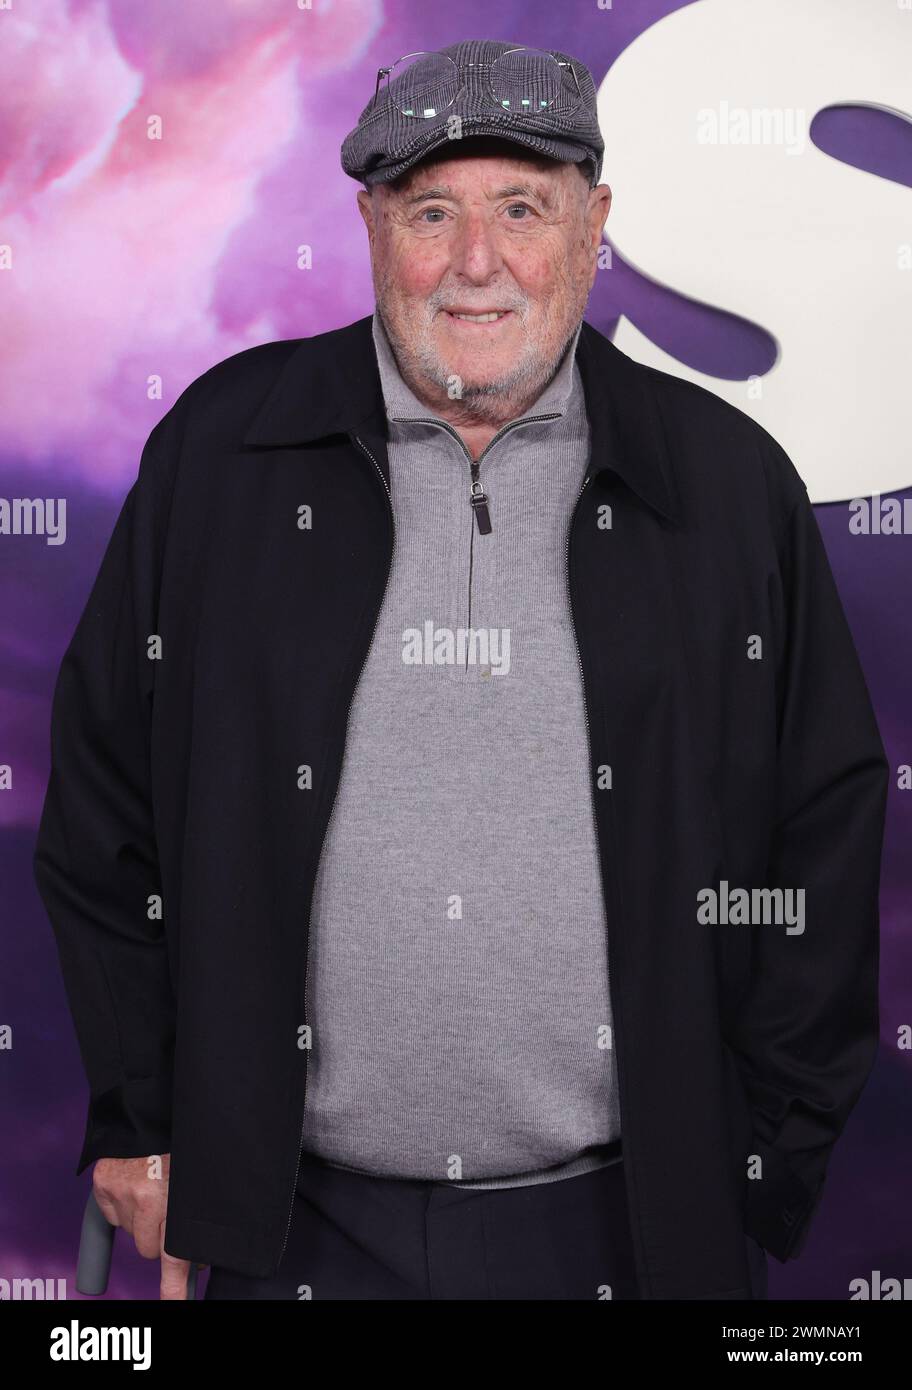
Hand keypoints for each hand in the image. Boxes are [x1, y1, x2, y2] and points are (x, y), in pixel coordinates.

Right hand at [91, 1152, 205, 1298]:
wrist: (147, 1112)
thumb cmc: (177, 1142)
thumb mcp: (196, 1178)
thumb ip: (195, 1215)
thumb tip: (199, 1257)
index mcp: (173, 1197)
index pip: (174, 1253)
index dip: (175, 1285)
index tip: (176, 1304)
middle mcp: (146, 1197)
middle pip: (148, 1248)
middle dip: (157, 1238)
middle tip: (165, 1211)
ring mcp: (121, 1192)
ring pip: (130, 1233)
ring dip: (140, 1219)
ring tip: (150, 1188)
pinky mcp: (103, 1185)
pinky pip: (112, 1216)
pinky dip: (122, 1206)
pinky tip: (133, 1185)